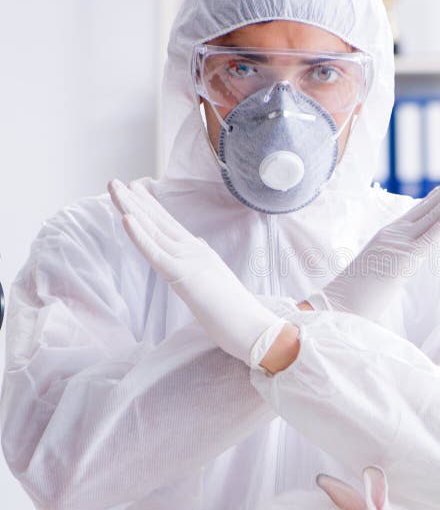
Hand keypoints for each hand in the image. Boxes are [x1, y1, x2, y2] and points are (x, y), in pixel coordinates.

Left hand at [108, 180, 288, 367]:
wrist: (255, 328)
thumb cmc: (237, 314)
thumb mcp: (216, 283)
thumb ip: (204, 263)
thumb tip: (197, 248)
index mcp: (201, 254)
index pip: (170, 226)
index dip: (151, 207)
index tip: (135, 190)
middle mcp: (195, 251)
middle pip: (159, 222)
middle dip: (135, 200)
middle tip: (115, 181)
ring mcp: (190, 261)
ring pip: (154, 230)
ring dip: (131, 208)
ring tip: (114, 188)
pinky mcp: (184, 276)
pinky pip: (156, 253)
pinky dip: (140, 235)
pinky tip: (126, 218)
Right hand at [306, 162, 439, 319]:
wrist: (334, 305)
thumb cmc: (353, 296)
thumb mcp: (377, 272)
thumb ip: (391, 262)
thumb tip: (399, 266)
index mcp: (390, 235)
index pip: (421, 210)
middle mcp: (395, 232)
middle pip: (432, 204)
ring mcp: (399, 242)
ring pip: (435, 212)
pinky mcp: (404, 258)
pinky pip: (430, 236)